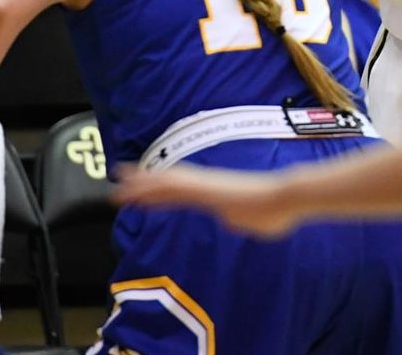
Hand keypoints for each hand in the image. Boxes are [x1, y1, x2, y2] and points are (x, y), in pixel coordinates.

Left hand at [113, 164, 302, 236]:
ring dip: (141, 184)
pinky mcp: (205, 191)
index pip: (181, 192)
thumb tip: (236, 222)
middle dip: (142, 183)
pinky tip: (138, 191)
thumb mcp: (254, 221)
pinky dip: (154, 188)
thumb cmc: (277, 210)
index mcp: (216, 192)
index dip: (160, 192)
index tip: (142, 192)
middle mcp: (206, 184)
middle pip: (168, 182)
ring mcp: (204, 185)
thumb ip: (240, 221)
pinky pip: (174, 189)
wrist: (285, 198)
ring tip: (117, 185)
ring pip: (166, 183)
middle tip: (118, 179)